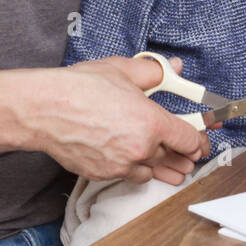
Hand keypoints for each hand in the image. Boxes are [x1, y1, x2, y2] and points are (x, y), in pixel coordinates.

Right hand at [38, 55, 210, 185]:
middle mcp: (140, 149)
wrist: (43, 110)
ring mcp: (121, 165)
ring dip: (159, 166)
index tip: (201, 142)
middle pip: (174, 160)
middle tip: (186, 153)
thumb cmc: (79, 88)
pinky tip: (132, 159)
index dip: (199, 142)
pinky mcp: (103, 175)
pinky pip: (127, 177)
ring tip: (164, 161)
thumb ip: (154, 71)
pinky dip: (133, 169)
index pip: (189, 141)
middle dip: (182, 156)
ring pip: (151, 173)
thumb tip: (173, 69)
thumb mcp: (122, 70)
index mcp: (151, 122)